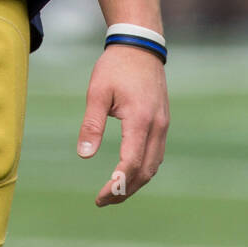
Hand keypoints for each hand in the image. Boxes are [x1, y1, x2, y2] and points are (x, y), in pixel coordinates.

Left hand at [77, 43, 168, 205]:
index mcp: (140, 120)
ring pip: (154, 165)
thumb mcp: (97, 92)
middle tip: (104, 200)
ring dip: (136, 183)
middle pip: (145, 171)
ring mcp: (163, 125)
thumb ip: (92, 125)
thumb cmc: (116, 67)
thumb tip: (84, 155)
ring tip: (114, 192)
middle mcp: (157, 126)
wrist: (140, 46)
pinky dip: (143, 169)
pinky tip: (128, 173)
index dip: (116, 185)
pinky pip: (156, 154)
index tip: (100, 197)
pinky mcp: (162, 122)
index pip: (130, 163)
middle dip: (126, 190)